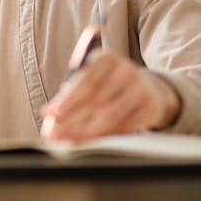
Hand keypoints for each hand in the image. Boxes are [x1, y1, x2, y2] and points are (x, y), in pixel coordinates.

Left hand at [40, 49, 180, 141]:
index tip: (49, 114)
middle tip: (55, 134)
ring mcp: (141, 87)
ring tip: (69, 140)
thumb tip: (50, 117)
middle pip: (95, 100)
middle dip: (71, 119)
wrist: (148, 88)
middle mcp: (126, 69)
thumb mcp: (92, 81)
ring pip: (110, 115)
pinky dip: (106, 136)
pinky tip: (92, 142)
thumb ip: (71, 95)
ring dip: (86, 131)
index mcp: (107, 58)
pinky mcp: (151, 106)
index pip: (85, 81)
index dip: (66, 99)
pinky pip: (125, 125)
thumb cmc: (109, 85)